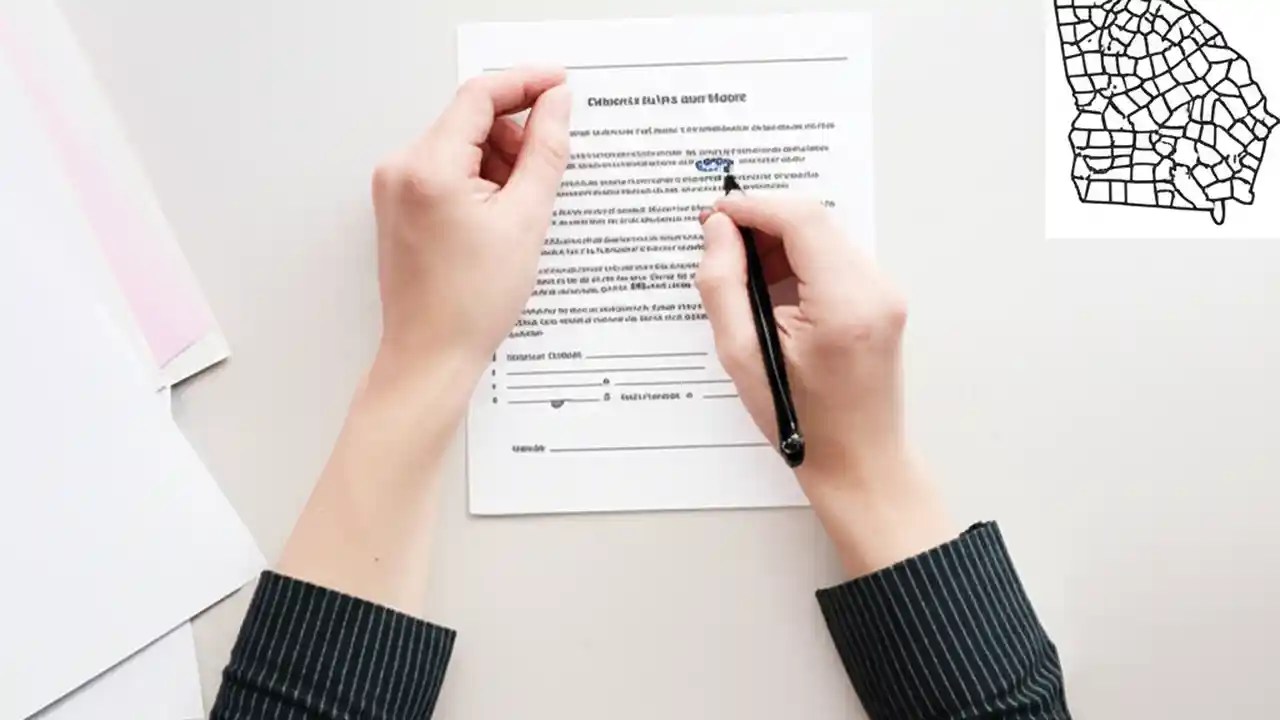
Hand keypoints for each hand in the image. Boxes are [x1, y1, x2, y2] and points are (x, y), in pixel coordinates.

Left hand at [277, 68, 570, 612]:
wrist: (430, 357)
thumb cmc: (470, 305)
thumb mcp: (526, 220)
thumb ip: (544, 152)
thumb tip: (555, 106)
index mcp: (428, 167)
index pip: (479, 96)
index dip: (525, 84)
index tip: (559, 86)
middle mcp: (401, 169)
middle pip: (469, 120)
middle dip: (514, 137)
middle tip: (545, 174)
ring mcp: (395, 187)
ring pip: (461, 146)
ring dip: (499, 162)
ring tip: (520, 213)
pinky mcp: (400, 205)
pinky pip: (447, 171)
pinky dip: (480, 182)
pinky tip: (500, 219)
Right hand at [696, 196, 955, 575]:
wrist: (858, 461)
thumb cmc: (803, 423)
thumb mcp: (743, 355)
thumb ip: (724, 285)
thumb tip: (718, 231)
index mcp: (844, 303)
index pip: (801, 220)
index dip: (753, 206)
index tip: (716, 213)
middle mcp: (874, 290)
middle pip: (815, 221)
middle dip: (763, 220)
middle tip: (718, 239)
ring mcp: (884, 293)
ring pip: (825, 236)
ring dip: (780, 240)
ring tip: (739, 268)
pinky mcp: (881, 300)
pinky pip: (835, 258)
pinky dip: (799, 259)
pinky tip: (769, 285)